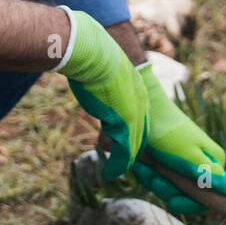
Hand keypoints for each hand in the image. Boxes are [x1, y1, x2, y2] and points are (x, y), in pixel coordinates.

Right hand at [56, 11, 148, 180]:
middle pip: (140, 134)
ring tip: (113, 169)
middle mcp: (140, 102)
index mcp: (136, 88)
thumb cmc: (89, 54)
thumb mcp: (99, 67)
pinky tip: (110, 172)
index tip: (120, 142)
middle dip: (132, 151)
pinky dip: (118, 166)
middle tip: (120, 163)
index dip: (131, 132)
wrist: (93, 52)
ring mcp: (135, 114)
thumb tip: (85, 70)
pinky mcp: (126, 125)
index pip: (139, 117)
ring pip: (133, 146)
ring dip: (122, 160)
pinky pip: (125, 153)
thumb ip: (98, 77)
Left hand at [130, 62, 225, 216]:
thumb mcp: (190, 157)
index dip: (191, 203)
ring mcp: (184, 167)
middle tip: (155, 175)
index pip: (209, 200)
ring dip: (155, 181)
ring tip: (148, 165)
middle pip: (186, 197)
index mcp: (214, 166)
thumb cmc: (169, 134)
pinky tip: (143, 164)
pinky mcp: (168, 166)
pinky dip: (148, 176)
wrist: (145, 111)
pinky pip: (159, 182)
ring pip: (170, 190)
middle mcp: (202, 168)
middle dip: (167, 189)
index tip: (173, 199)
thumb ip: (210, 176)